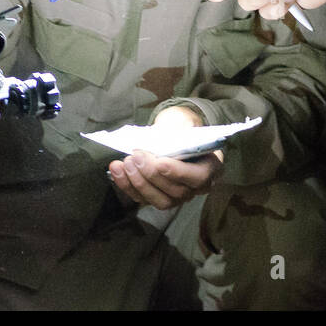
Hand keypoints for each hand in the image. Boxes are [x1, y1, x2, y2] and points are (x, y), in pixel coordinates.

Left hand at [107, 106, 222, 209]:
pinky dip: (126, 185)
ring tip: (126, 162)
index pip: (197, 178)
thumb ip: (179, 128)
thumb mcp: (185, 123)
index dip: (177, 172)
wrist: (175, 138)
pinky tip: (116, 168)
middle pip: (175, 192)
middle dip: (152, 174)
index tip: (159, 162)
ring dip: (138, 182)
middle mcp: (194, 189)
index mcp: (209, 168)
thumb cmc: (183, 130)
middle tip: (136, 155)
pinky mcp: (156, 198)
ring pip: (159, 201)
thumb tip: (163, 133)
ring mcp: (176, 197)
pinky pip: (142, 199)